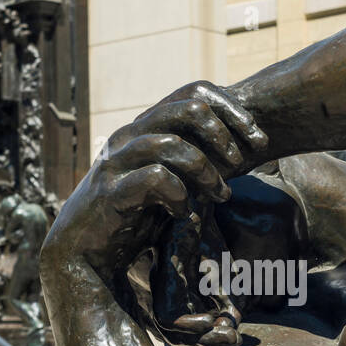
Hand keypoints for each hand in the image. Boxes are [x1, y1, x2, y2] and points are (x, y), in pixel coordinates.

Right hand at [41, 81, 266, 282]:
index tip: (259, 141)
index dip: (233, 111)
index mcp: (146, 127)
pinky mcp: (110, 191)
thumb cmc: (135, 215)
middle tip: (241, 164)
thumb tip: (247, 149)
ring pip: (172, 143)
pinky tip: (186, 214)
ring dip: (207, 171)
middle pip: (187, 108)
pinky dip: (180, 196)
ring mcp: (117, 161)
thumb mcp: (173, 183)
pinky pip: (155, 179)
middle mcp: (130, 135)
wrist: (86, 253)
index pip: (195, 92)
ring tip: (221, 196)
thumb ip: (197, 162)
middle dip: (224, 135)